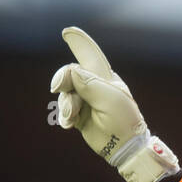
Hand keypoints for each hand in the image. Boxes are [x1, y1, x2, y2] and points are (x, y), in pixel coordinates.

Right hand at [50, 26, 179, 181]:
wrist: (125, 149)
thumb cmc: (123, 123)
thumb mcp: (110, 100)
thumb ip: (90, 84)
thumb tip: (72, 71)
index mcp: (106, 79)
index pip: (91, 56)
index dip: (80, 43)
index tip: (68, 32)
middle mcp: (95, 87)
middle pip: (70, 74)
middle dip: (62, 80)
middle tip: (55, 88)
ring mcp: (86, 100)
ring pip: (65, 92)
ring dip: (66, 104)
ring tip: (72, 117)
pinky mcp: (80, 115)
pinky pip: (64, 109)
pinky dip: (64, 115)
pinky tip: (69, 124)